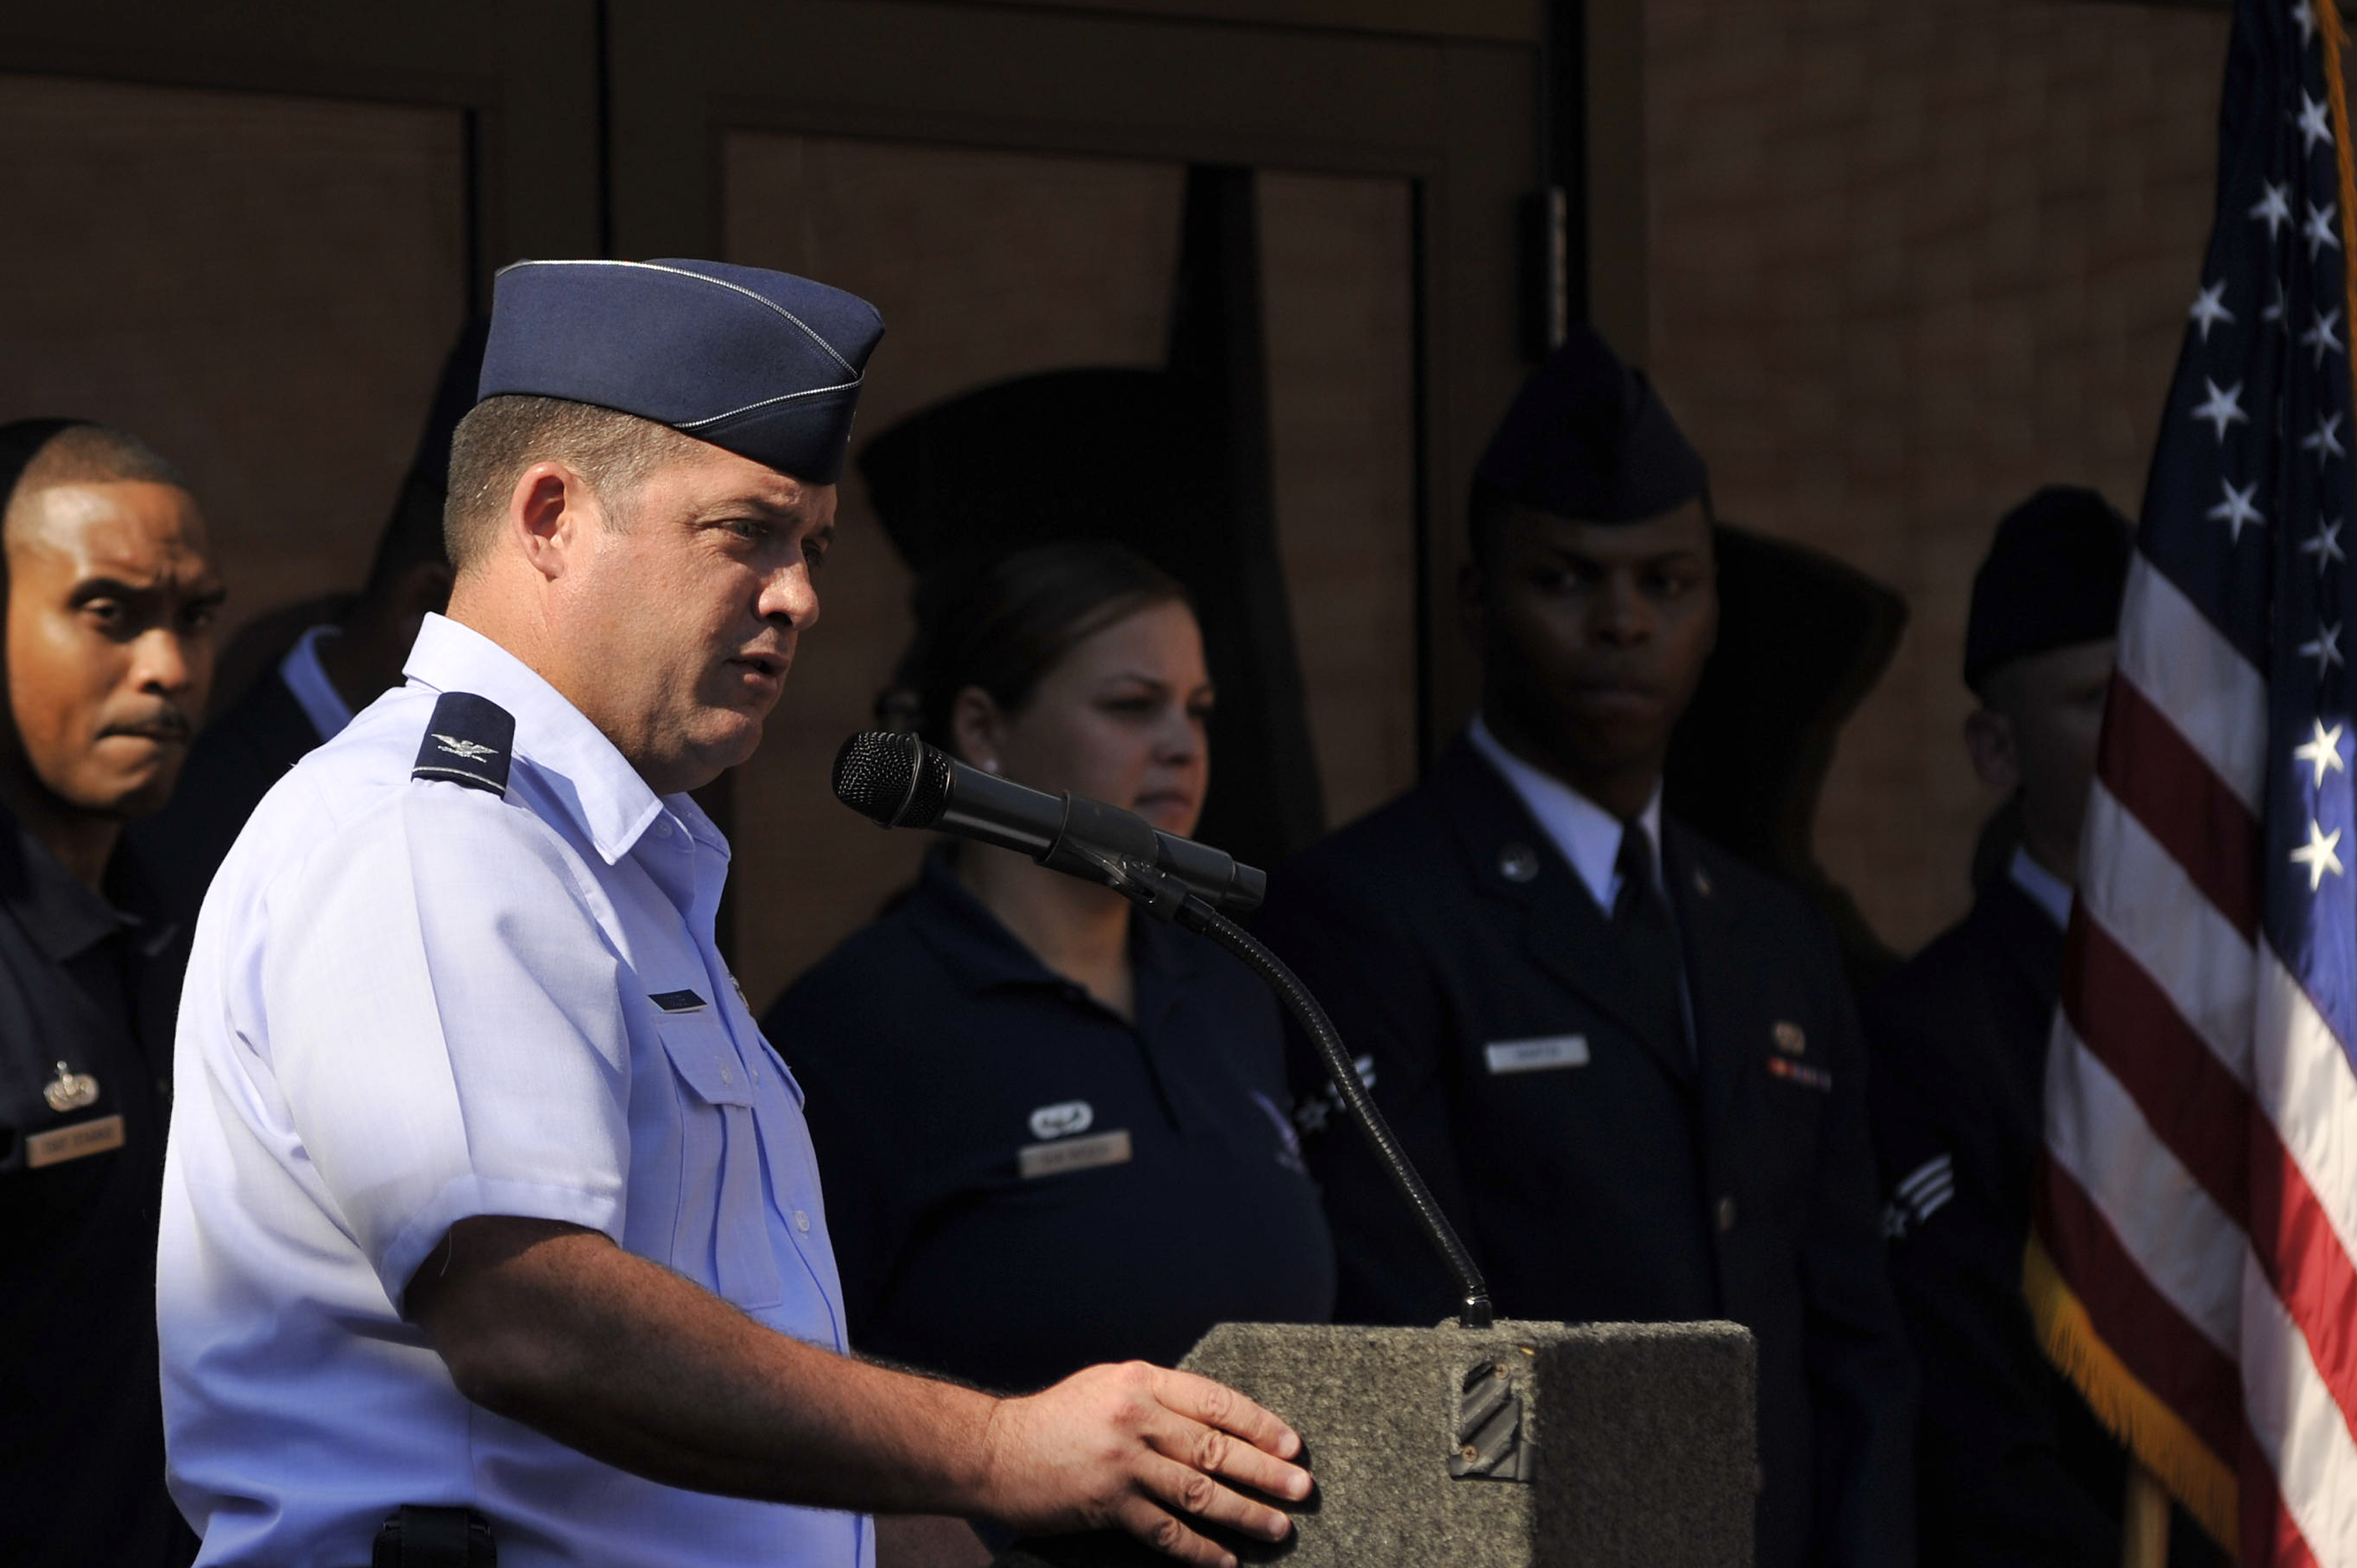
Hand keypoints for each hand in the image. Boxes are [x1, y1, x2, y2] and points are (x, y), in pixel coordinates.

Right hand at [972, 1361, 1311, 1567]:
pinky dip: (1199, 1549)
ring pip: (1199, 1491)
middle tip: (1301, 1488)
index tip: (1291, 1444)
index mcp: (1141, 1381)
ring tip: (1277, 1528)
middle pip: (1216, 1447)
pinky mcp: (1108, 1504)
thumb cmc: (1053, 1420)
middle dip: (1266, 1471)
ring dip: (1244, 1513)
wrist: (992, 1450)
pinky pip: (1166, 1532)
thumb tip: (1210, 1421)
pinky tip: (1225, 1562)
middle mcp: (1136, 1417)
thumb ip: (1155, 1399)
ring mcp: (1123, 1463)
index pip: (1215, 1401)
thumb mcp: (1106, 1387)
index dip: (1258, 1424)